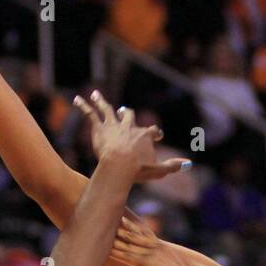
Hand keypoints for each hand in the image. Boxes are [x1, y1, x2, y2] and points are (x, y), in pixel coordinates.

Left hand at [73, 91, 188, 182]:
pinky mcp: (100, 128)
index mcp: (144, 136)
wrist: (120, 165)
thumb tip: (189, 164)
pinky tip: (77, 99)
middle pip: (129, 117)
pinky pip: (90, 114)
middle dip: (127, 114)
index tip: (157, 135)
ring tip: (96, 95)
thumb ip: (173, 166)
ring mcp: (114, 126)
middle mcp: (129, 127)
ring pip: (107, 110)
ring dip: (101, 102)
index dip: (155, 133)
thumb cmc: (139, 170)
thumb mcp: (159, 170)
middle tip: (124, 110)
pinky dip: (83, 106)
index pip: (151, 131)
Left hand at [112, 216, 197, 265]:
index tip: (123, 218)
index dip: (133, 225)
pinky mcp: (146, 265)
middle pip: (135, 232)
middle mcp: (156, 248)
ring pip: (128, 242)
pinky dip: (115, 252)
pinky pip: (126, 257)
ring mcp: (151, 255)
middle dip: (121, 224)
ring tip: (100, 227)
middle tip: (108, 214)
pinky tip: (105, 250)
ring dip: (114, 235)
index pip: (145, 233)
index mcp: (163, 248)